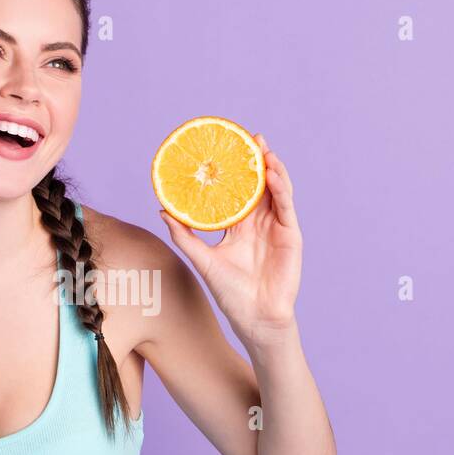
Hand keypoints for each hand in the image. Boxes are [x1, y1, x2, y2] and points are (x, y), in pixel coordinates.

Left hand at [158, 133, 303, 350]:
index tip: (226, 149)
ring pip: (277, 191)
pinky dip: (281, 189)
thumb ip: (185, 236)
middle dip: (257, 161)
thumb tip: (162, 211)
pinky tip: (272, 175)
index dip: (235, 171)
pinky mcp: (291, 236)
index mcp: (239, 227)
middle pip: (260, 185)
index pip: (238, 192)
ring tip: (263, 149)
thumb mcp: (202, 260)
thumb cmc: (230, 293)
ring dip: (272, 169)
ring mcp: (277, 228)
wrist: (254, 317)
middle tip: (250, 137)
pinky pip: (286, 207)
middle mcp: (259, 224)